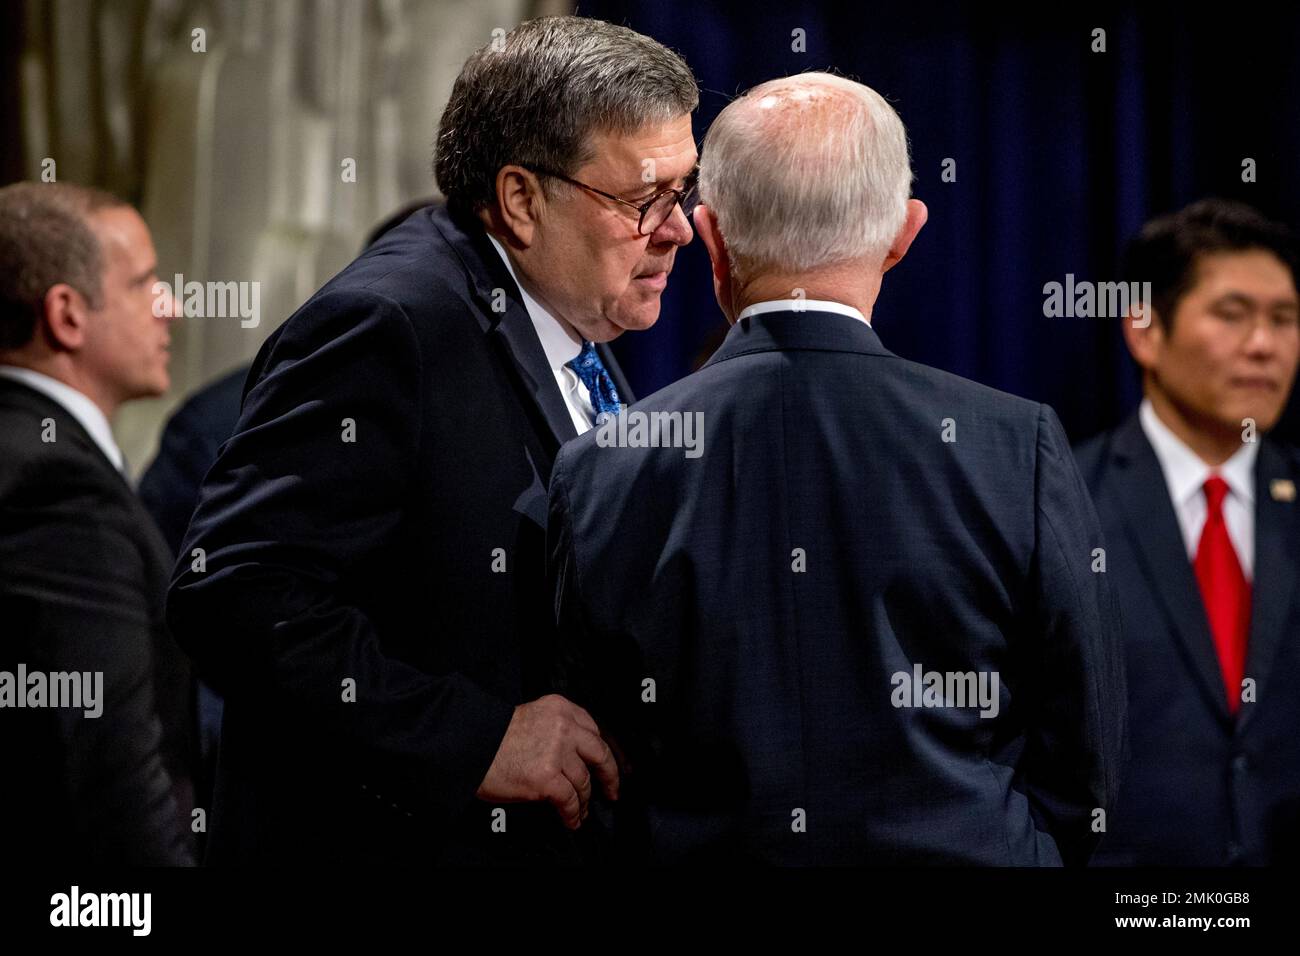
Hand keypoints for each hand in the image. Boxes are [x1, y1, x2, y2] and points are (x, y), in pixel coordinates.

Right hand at [476, 694, 618, 828]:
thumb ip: (554, 728)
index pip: (592, 728)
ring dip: (584, 800)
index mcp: (559, 708)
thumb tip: (573, 755)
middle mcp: (563, 727)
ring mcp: (557, 753)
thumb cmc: (491, 736)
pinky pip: (570, 800)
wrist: (469, 746)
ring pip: (584, 781)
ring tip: (582, 810)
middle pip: (600, 753)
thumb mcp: (530, 716)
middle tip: (612, 789)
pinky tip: (572, 819)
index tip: (605, 762)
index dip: (601, 750)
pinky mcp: (547, 779)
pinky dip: (573, 813)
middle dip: (610, 775)